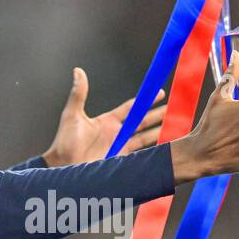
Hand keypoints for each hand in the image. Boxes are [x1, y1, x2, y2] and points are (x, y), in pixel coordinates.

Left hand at [41, 67, 167, 166]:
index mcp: (108, 121)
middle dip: (158, 115)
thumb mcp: (72, 115)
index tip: (159, 93)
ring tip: (174, 126)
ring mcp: (120, 147)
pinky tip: (164, 147)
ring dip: (159, 131)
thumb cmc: (64, 142)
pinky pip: (141, 154)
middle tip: (173, 108)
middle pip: (142, 121)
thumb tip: (78, 71)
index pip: (132, 108)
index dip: (146, 101)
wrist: (63, 167)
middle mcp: (117, 133)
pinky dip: (153, 150)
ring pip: (145, 137)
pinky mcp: (121, 160)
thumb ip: (79, 94)